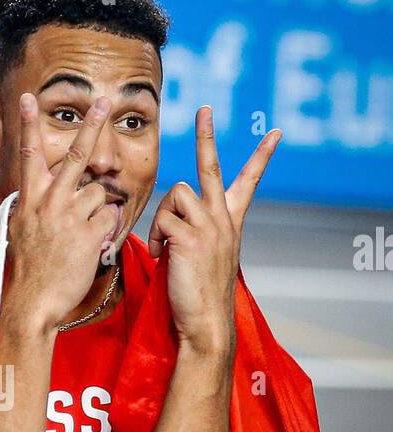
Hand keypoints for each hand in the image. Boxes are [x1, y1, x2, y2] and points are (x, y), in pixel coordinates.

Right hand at [4, 92, 122, 333]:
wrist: (33, 301)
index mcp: (30, 198)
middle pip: (76, 155)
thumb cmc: (27, 267)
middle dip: (91, 125)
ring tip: (83, 233)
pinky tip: (92, 243)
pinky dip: (106, 228)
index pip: (29, 154)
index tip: (28, 99)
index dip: (29, 124)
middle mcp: (50, 201)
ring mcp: (70, 216)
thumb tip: (41, 187)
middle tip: (104, 101)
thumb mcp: (20, 228)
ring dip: (98, 209)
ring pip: (100, 192)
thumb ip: (33, 203)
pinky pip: (110, 216)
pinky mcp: (90, 233)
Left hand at [147, 107, 281, 355]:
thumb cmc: (200, 294)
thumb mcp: (204, 256)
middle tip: (205, 108)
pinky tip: (163, 258)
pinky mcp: (190, 237)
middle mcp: (223, 219)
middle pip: (211, 166)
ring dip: (162, 217)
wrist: (206, 322)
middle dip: (207, 135)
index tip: (276, 132)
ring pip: (175, 194)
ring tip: (165, 247)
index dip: (262, 156)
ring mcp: (209, 226)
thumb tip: (173, 219)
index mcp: (230, 222)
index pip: (249, 181)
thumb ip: (195, 232)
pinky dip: (156, 238)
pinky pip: (163, 219)